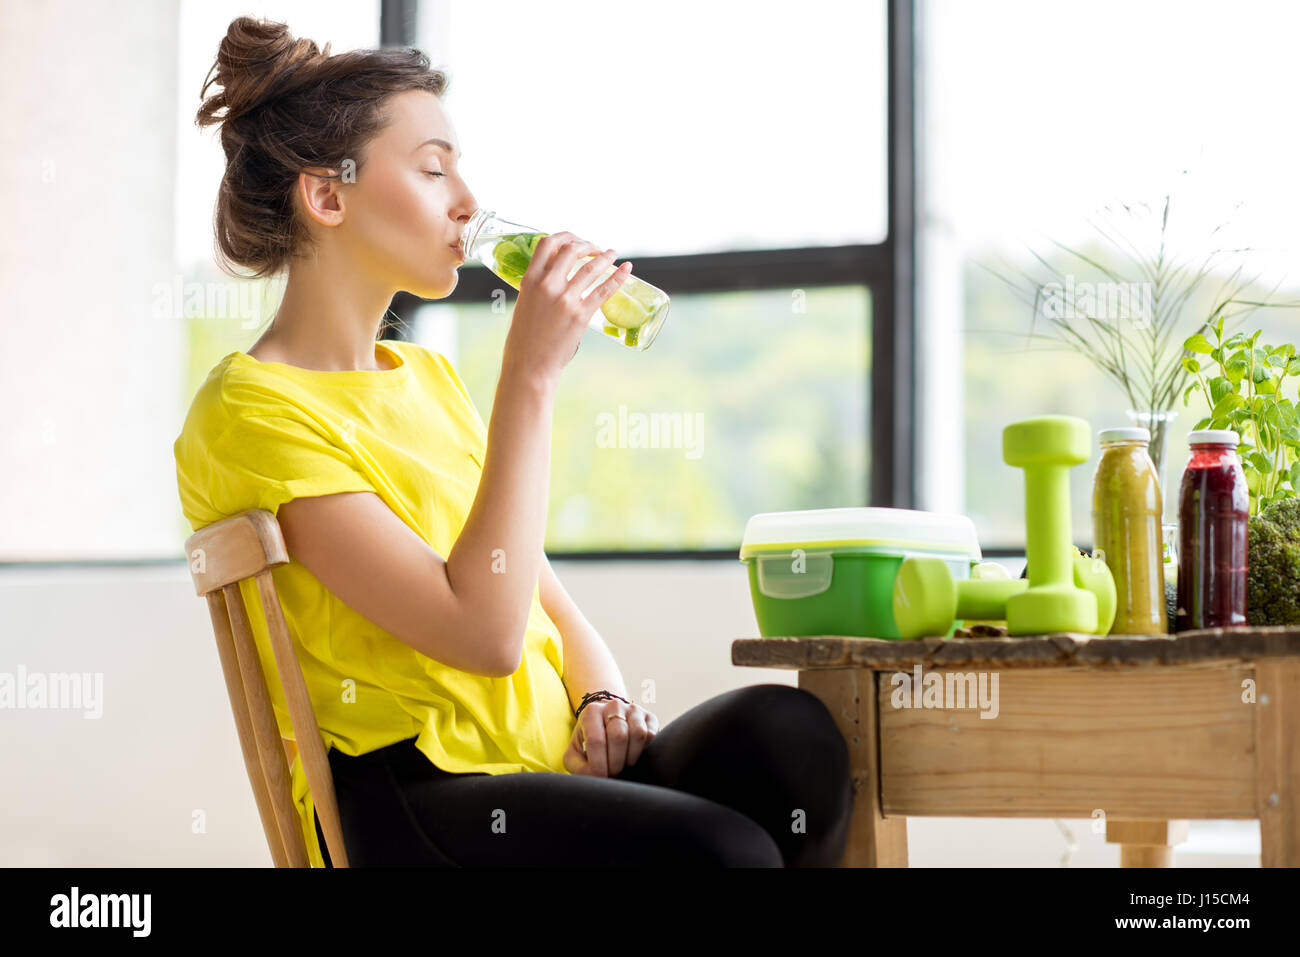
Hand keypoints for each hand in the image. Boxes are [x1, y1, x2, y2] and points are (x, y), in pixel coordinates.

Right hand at [501, 232, 632, 389]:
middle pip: (571, 250)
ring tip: (612, 254)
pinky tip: (627, 270)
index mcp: (530, 280)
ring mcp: (565, 299)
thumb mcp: (525, 304)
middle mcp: (547, 285)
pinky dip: (618, 278)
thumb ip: (538, 288)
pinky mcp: (580, 315)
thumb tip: (555, 278)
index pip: (548, 244)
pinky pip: (603, 290)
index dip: (565, 236)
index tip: (576, 240)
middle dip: (587, 244)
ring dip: (605, 257)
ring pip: (590, 267)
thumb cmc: (525, 340)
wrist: (529, 367)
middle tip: (595, 248)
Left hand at [563, 696, 658, 777]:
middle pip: (619, 736)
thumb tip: (595, 777)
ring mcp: (633, 709)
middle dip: (616, 763)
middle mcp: (613, 706)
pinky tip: (634, 754)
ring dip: (631, 756)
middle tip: (613, 773)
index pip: (596, 740)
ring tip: (623, 764)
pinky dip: (644, 749)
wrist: (606, 723)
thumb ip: (578, 767)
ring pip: (638, 734)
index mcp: (591, 712)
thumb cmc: (588, 742)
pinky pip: (651, 735)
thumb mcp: (575, 753)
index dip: (599, 764)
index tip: (601, 777)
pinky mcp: (649, 717)